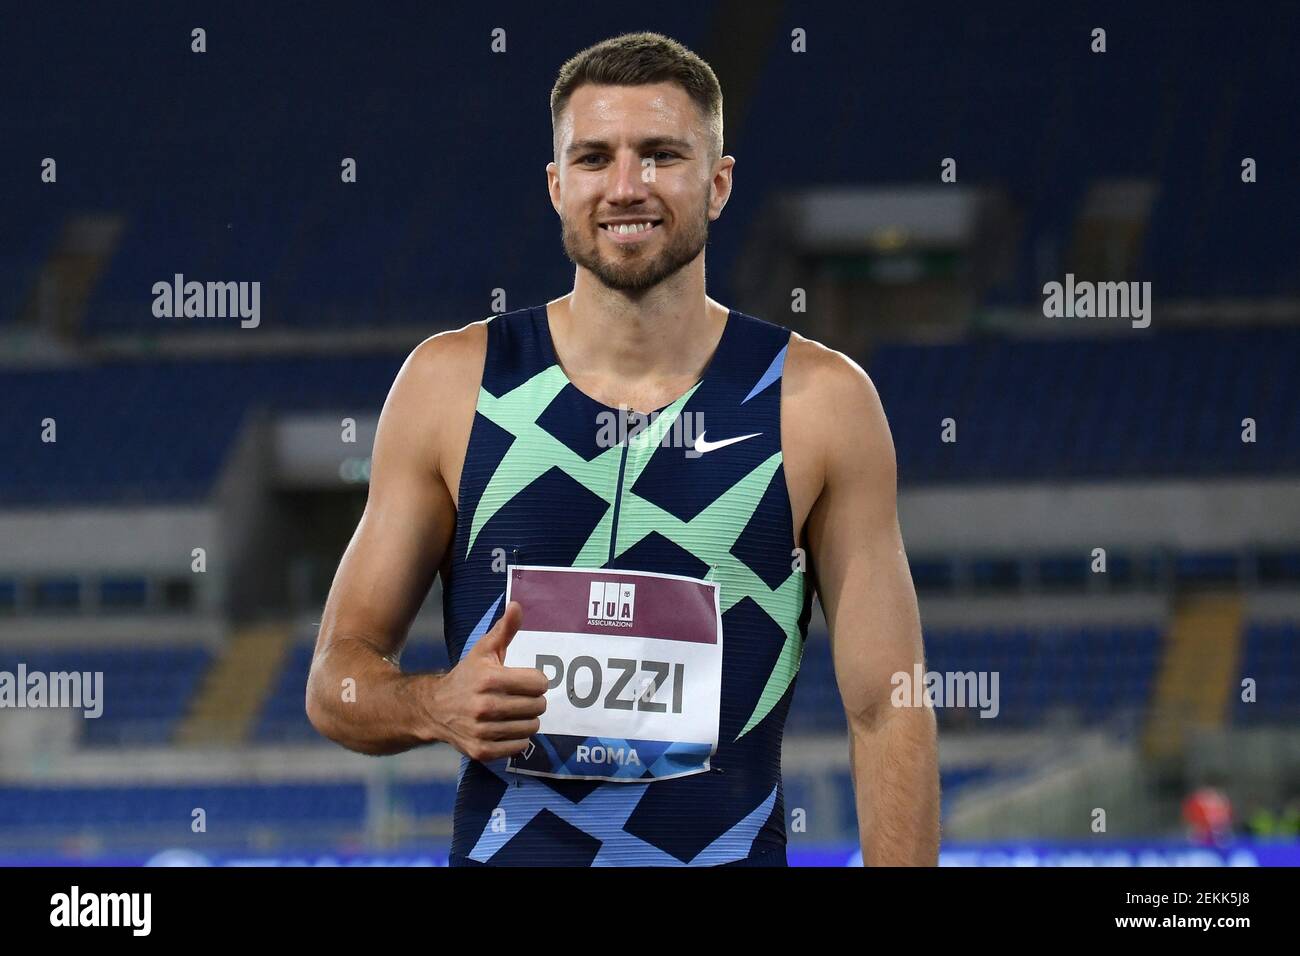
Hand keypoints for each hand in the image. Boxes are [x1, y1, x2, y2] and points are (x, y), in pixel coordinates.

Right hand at [430, 601, 547, 761]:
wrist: (433, 708)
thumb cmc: (466, 676)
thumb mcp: (483, 650)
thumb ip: (504, 629)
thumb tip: (517, 605)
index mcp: (489, 679)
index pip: (539, 683)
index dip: (536, 681)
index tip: (525, 681)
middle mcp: (485, 706)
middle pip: (538, 706)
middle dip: (534, 701)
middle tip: (521, 698)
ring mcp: (482, 730)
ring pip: (531, 727)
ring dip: (527, 720)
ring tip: (514, 713)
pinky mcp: (481, 750)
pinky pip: (519, 747)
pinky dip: (518, 739)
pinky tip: (506, 728)